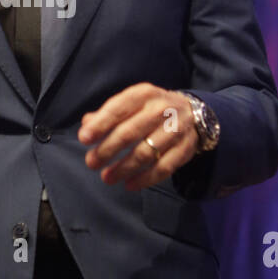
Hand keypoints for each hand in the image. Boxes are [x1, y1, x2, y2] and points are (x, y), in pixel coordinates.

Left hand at [77, 84, 198, 191]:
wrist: (193, 113)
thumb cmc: (152, 109)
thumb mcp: (133, 103)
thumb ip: (108, 114)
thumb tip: (86, 125)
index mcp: (144, 94)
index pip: (119, 107)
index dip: (100, 124)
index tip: (84, 138)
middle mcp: (161, 109)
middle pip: (130, 132)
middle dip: (107, 149)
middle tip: (91, 162)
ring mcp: (176, 130)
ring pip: (146, 152)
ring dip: (123, 168)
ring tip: (107, 178)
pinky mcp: (185, 149)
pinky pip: (163, 168)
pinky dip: (145, 179)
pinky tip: (129, 184)